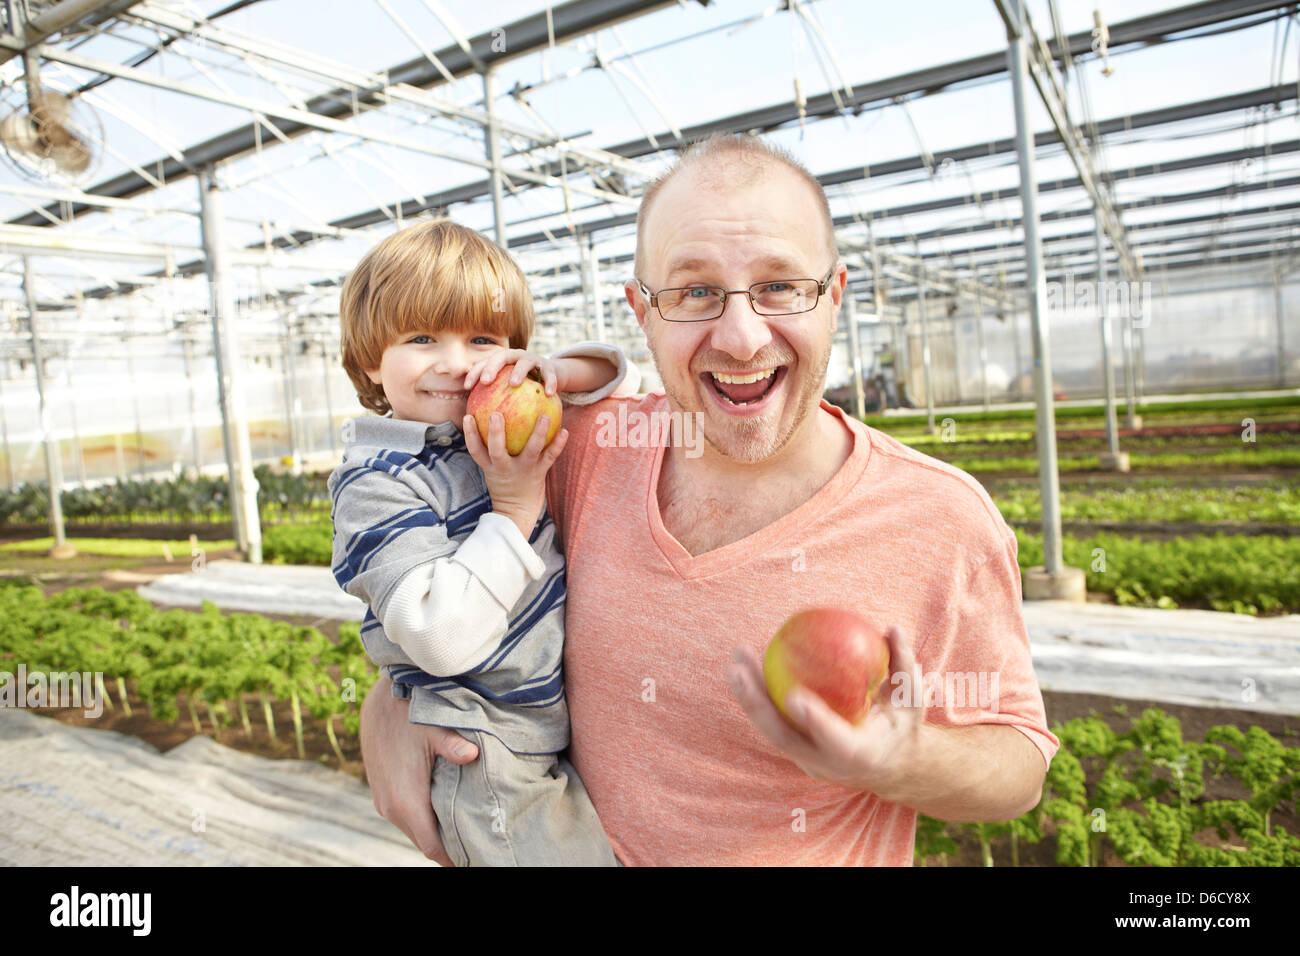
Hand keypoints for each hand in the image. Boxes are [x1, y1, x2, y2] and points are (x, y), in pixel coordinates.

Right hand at [359, 675, 479, 865]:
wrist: (379, 702)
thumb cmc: (410, 714)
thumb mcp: (435, 728)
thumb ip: (453, 745)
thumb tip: (472, 755)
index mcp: (405, 801)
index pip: (432, 847)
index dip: (454, 858)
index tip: (477, 858)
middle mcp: (390, 808)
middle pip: (423, 842)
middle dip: (449, 847)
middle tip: (477, 846)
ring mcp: (383, 801)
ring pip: (414, 829)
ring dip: (435, 833)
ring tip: (465, 831)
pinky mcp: (382, 792)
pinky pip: (405, 817)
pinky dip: (424, 820)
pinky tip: (444, 811)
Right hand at [462, 411, 568, 538]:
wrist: (518, 514)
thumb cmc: (505, 487)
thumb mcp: (492, 471)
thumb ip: (490, 451)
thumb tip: (490, 420)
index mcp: (490, 467)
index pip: (475, 450)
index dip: (469, 434)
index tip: (467, 416)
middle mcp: (505, 468)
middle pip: (496, 449)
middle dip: (495, 432)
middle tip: (496, 414)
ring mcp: (523, 470)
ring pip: (530, 450)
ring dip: (538, 433)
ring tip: (545, 417)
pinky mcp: (539, 473)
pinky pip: (550, 457)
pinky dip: (558, 444)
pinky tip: (564, 431)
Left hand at [464, 349, 557, 394]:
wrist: (551, 377)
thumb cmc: (524, 390)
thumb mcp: (508, 391)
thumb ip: (495, 399)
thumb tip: (474, 420)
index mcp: (503, 362)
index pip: (484, 363)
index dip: (474, 373)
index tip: (467, 387)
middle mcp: (516, 357)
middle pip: (502, 357)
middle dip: (492, 367)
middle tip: (485, 381)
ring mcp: (533, 360)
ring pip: (524, 363)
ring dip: (518, 372)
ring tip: (513, 384)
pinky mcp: (549, 367)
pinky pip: (549, 375)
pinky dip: (549, 382)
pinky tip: (548, 394)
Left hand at [727, 625, 924, 792]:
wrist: (889, 765)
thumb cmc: (900, 725)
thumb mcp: (912, 698)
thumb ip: (904, 666)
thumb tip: (891, 628)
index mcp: (862, 755)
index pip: (836, 742)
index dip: (817, 721)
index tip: (796, 695)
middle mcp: (828, 764)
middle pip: (784, 739)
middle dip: (758, 706)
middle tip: (740, 670)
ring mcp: (806, 760)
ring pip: (770, 730)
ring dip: (748, 697)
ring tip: (736, 660)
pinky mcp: (795, 751)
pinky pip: (772, 721)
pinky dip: (758, 695)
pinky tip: (747, 663)